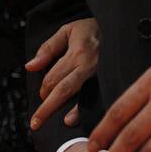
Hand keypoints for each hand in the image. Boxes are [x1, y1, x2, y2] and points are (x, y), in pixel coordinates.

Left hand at [26, 16, 98, 130]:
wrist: (120, 29)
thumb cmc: (92, 30)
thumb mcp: (67, 31)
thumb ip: (48, 49)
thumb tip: (30, 67)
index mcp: (77, 52)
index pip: (54, 77)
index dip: (44, 88)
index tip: (42, 94)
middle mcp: (88, 65)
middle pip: (62, 90)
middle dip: (46, 108)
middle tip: (35, 122)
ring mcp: (100, 75)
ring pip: (76, 96)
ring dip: (60, 110)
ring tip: (46, 122)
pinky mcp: (108, 81)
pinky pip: (94, 99)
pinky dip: (81, 111)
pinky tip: (70, 120)